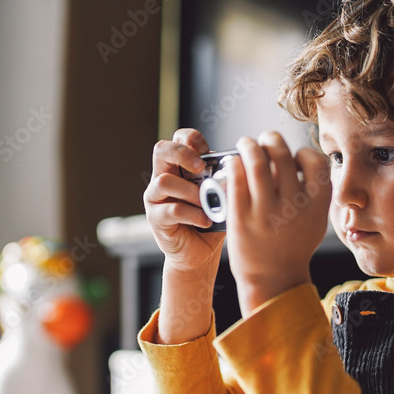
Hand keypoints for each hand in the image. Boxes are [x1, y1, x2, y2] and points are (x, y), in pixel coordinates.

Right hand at [143, 128, 224, 274]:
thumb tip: (238, 164)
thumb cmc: (211, 222)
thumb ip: (224, 179)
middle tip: (200, 168)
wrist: (200, 254)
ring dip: (190, 191)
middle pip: (162, 150)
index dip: (192, 140)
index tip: (208, 153)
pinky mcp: (155, 217)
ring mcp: (155, 197)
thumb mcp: (221, 195)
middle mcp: (163, 177)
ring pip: (164, 181)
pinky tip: (206, 221)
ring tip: (207, 204)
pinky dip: (193, 214)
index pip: (179, 139)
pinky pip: (172, 209)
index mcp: (180, 167)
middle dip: (182, 154)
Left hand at [225, 132, 330, 315]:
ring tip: (245, 144)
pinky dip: (235, 164)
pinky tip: (234, 163)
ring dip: (249, 145)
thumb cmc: (292, 249)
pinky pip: (237, 179)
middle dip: (271, 139)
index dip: (302, 153)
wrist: (273, 280)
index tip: (292, 157)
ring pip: (256, 161)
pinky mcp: (241, 217)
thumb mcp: (315, 222)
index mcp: (316, 205)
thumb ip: (312, 194)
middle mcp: (292, 206)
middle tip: (264, 140)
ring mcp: (266, 211)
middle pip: (282, 154)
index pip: (314, 161)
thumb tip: (297, 161)